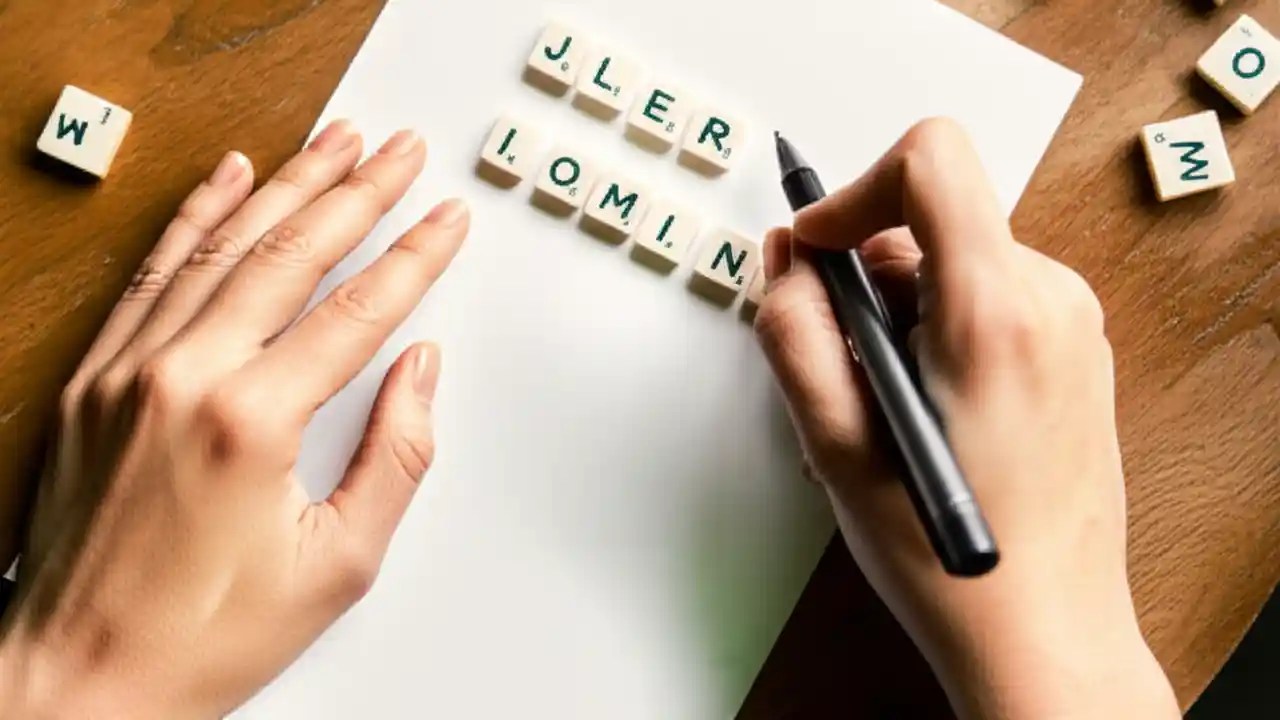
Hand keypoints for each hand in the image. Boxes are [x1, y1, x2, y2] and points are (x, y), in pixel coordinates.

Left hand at [0, 120, 467, 718]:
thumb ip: (395, 457)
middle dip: (357, 193)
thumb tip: (421, 373)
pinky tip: (227, 176)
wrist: (78, 680)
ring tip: (333, 143)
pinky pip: (152, 273)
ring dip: (285, 185)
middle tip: (399, 151)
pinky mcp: (94, 379)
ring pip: (221, 245)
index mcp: (251, 423)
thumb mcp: (336, 565)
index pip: (355, 311)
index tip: (445, 220)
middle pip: (291, 254)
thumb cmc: (200, 637)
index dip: (412, 258)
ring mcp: (128, 370)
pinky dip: (194, 215)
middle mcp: (183, 378)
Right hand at [754, 119, 1178, 718]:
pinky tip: (923, 411)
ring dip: (896, 316)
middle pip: (930, 220)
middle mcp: (1051, 301)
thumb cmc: (951, 557)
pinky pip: (982, 298)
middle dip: (866, 281)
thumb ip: (795, 331)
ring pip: (951, 263)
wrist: (1043, 630)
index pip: (931, 160)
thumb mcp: (836, 443)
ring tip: (887, 410)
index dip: (853, 192)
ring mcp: (1071, 325)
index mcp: (997, 311)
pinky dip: (933, 332)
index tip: (817, 250)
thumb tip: (787, 258)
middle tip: (846, 374)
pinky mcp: (1072, 349)